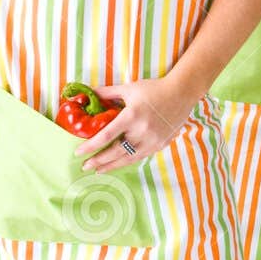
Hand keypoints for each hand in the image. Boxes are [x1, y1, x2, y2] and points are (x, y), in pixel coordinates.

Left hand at [79, 75, 199, 172]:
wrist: (182, 93)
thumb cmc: (154, 89)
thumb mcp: (129, 88)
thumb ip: (107, 93)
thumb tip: (88, 93)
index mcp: (132, 116)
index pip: (106, 136)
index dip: (91, 146)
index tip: (78, 152)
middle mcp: (142, 131)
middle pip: (115, 152)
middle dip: (98, 161)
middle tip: (84, 166)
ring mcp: (152, 140)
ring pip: (128, 159)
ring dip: (111, 166)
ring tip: (98, 170)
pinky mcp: (160, 145)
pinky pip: (139, 157)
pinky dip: (126, 161)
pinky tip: (117, 163)